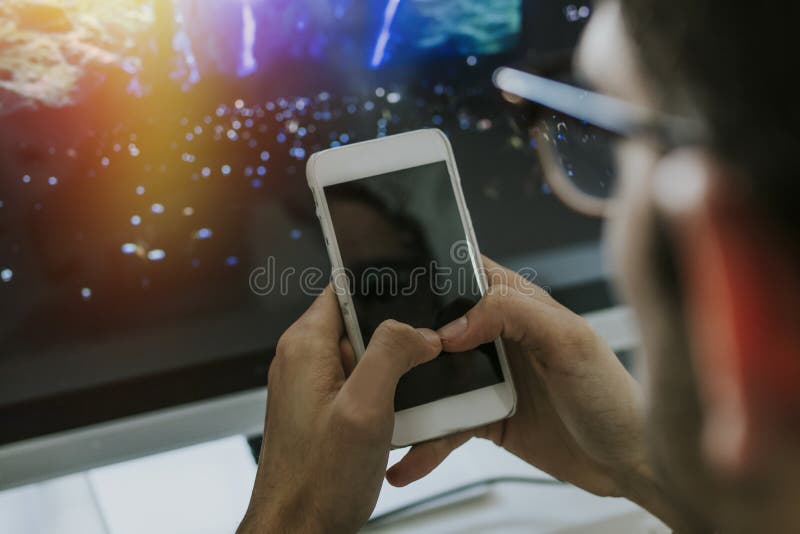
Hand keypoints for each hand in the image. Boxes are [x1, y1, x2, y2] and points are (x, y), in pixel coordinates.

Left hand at [238, 286, 441, 533]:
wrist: (296, 530)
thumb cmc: (317, 482)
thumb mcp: (364, 410)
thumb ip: (391, 355)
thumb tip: (418, 331)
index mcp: (306, 347)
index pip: (344, 288)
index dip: (382, 287)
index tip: (415, 293)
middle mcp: (304, 360)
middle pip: (361, 323)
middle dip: (396, 336)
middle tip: (425, 355)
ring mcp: (312, 385)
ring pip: (365, 356)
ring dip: (393, 371)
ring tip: (410, 394)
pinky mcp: (323, 409)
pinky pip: (360, 385)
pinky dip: (383, 395)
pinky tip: (397, 418)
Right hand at [387, 258, 673, 521]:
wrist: (629, 463)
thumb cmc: (613, 396)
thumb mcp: (569, 341)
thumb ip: (513, 315)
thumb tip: (452, 326)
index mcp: (519, 305)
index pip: (466, 275)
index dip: (430, 276)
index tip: (392, 289)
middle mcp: (499, 337)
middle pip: (437, 327)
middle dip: (402, 338)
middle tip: (369, 352)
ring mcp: (489, 378)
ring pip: (434, 378)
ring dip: (407, 396)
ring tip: (376, 411)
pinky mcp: (485, 416)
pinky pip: (444, 426)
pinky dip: (423, 444)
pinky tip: (404, 462)